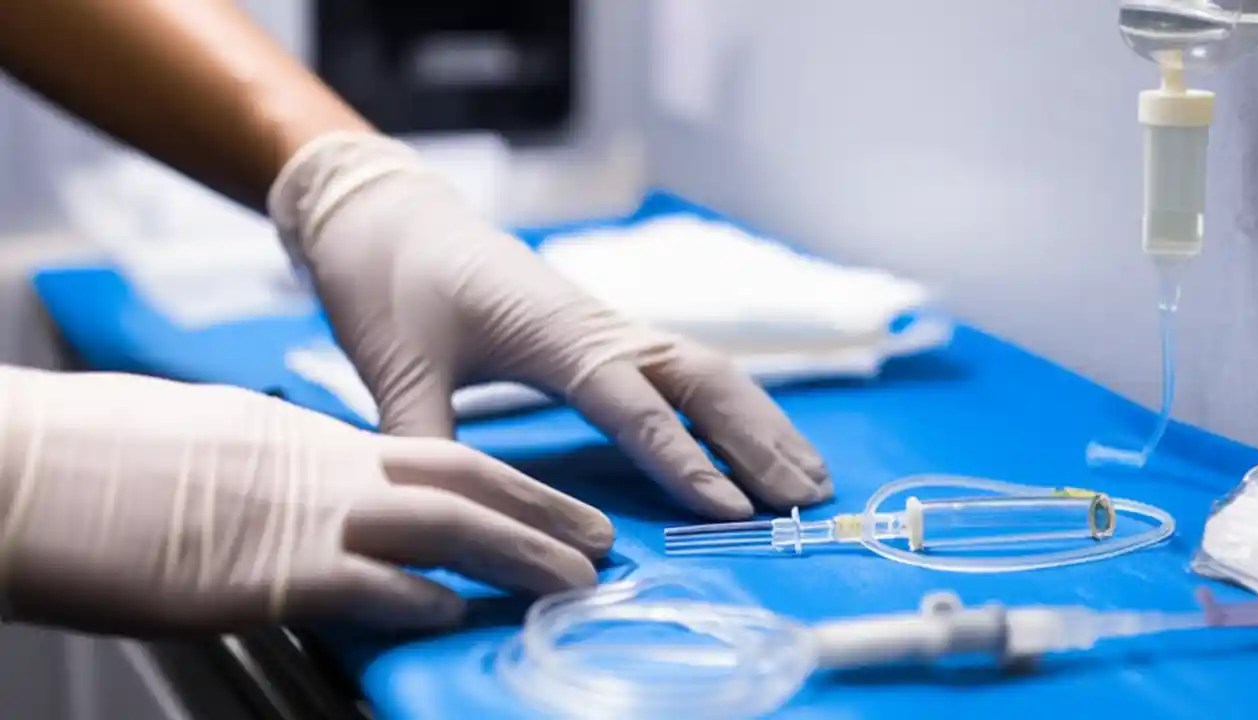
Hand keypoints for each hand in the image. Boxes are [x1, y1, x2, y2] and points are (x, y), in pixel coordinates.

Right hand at [0, 366, 610, 635]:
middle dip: (540, 506)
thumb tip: (299, 502)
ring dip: (519, 549)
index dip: (499, 480)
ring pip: (444, 524)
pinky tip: (462, 614)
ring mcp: (301, 516)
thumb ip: (272, 473)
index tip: (544, 501)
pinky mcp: (268, 571)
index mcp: (307, 439)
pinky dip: (423, 598)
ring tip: (577, 576)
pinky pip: (371, 584)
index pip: (427, 454)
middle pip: (463, 476)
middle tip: (600, 534)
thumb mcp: (207, 445)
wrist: (31, 463)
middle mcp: (321, 467)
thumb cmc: (98, 458)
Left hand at [269, 133, 831, 519]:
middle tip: (811, 498)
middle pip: (702, 378)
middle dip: (759, 438)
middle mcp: (598, 324)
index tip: (731, 510)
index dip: (684, 458)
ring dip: (760, 423)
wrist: (385, 211)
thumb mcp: (395, 366)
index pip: (636, 403)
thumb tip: (449, 525)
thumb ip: (425, 445)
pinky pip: (682, 369)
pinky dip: (728, 407)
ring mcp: (606, 325)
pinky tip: (752, 437)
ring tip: (810, 476)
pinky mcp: (599, 332)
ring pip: (705, 371)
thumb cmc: (389, 280)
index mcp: (554, 331)